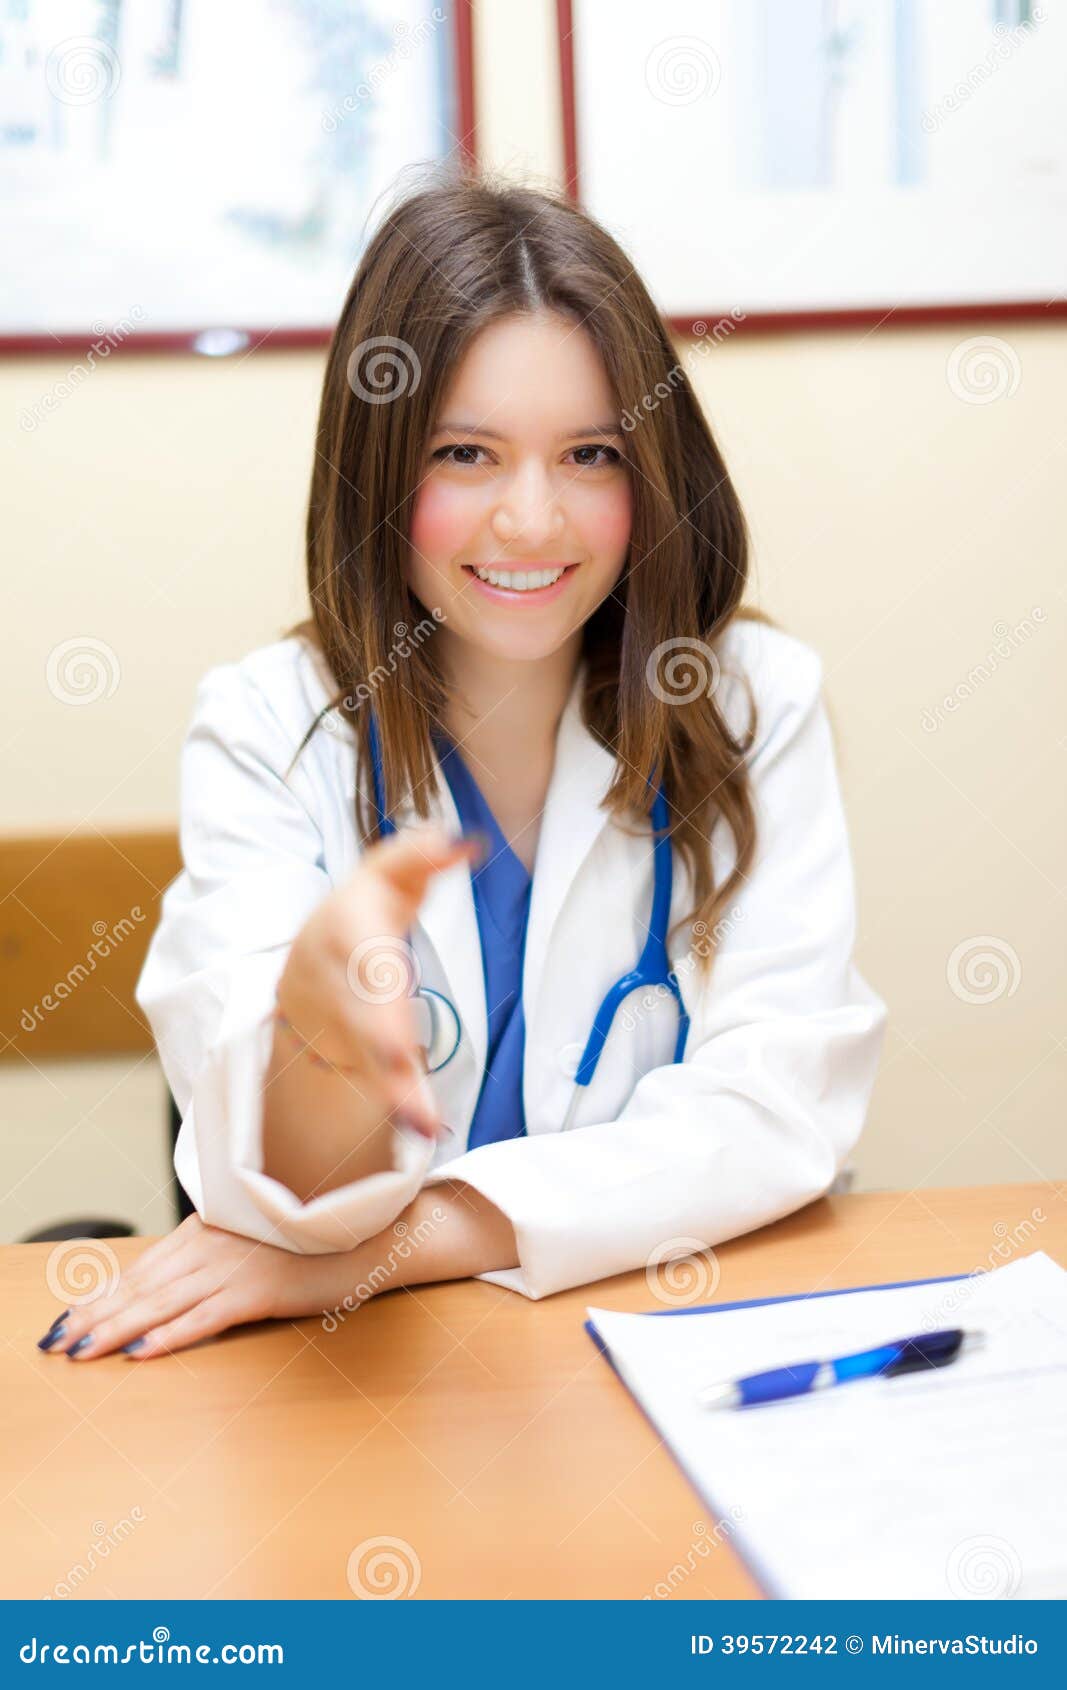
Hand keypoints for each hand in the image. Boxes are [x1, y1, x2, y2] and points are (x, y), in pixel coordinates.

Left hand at [35, 1215, 340, 1362]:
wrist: (369, 1237)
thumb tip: (171, 1287)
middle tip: (58, 1342)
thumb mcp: (252, 1243)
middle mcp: (213, 1244)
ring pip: (162, 1302)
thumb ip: (211, 1257)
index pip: (141, 1267)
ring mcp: (236, 1266)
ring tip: (83, 1350)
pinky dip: (169, 1335)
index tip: (67, 1319)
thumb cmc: (312, 1243)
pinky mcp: (261, 1291)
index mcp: (207, 1229)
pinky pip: (204, 1318)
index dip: (100, 1295)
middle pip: (141, 1285)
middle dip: (95, 1316)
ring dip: (116, 1329)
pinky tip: (141, 1351)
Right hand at [277, 824, 483, 1140]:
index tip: (399, 1021)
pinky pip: (371, 1079)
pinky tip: (426, 1129)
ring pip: (364, 1057)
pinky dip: (396, 1104)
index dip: (377, 987)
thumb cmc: (364, 908)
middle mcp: (332, 976)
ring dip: (394, 1093)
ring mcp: (332, 1019)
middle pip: (362, 1015)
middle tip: (412, 1086)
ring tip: (426, 1125)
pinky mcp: (342, 1050)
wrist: (303, 954)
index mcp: (347, 927)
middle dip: (384, 1053)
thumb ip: (421, 856)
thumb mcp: (388, 871)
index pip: (364, 956)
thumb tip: (462, 840)